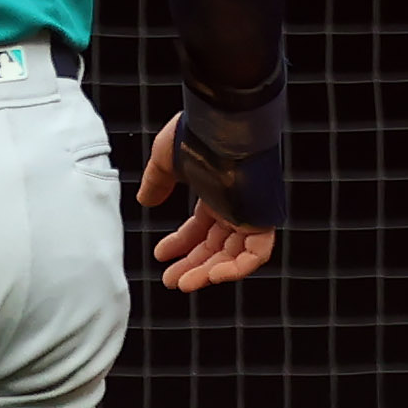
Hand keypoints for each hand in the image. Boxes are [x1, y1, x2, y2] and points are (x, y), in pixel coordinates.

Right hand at [136, 113, 278, 290]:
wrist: (223, 123)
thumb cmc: (197, 134)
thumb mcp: (166, 161)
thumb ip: (156, 183)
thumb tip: (144, 200)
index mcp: (216, 192)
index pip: (201, 228)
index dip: (180, 244)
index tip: (160, 255)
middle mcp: (236, 205)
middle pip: (216, 246)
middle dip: (192, 265)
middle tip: (171, 280)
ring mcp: (251, 213)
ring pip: (235, 255)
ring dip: (209, 272)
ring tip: (184, 283)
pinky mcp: (263, 218)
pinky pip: (256, 253)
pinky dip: (237, 268)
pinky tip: (213, 275)